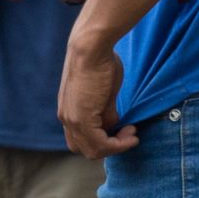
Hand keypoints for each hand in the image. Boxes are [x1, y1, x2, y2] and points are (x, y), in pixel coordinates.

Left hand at [57, 35, 136, 158]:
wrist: (91, 46)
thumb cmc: (100, 62)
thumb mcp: (105, 93)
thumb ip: (106, 113)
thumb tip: (113, 126)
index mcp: (69, 111)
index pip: (82, 140)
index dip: (103, 141)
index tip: (123, 130)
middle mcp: (66, 118)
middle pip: (85, 149)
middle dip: (110, 147)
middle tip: (129, 134)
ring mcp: (72, 120)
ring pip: (93, 150)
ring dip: (116, 147)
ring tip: (131, 134)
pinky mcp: (81, 118)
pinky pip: (100, 144)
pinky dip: (117, 145)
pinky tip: (130, 135)